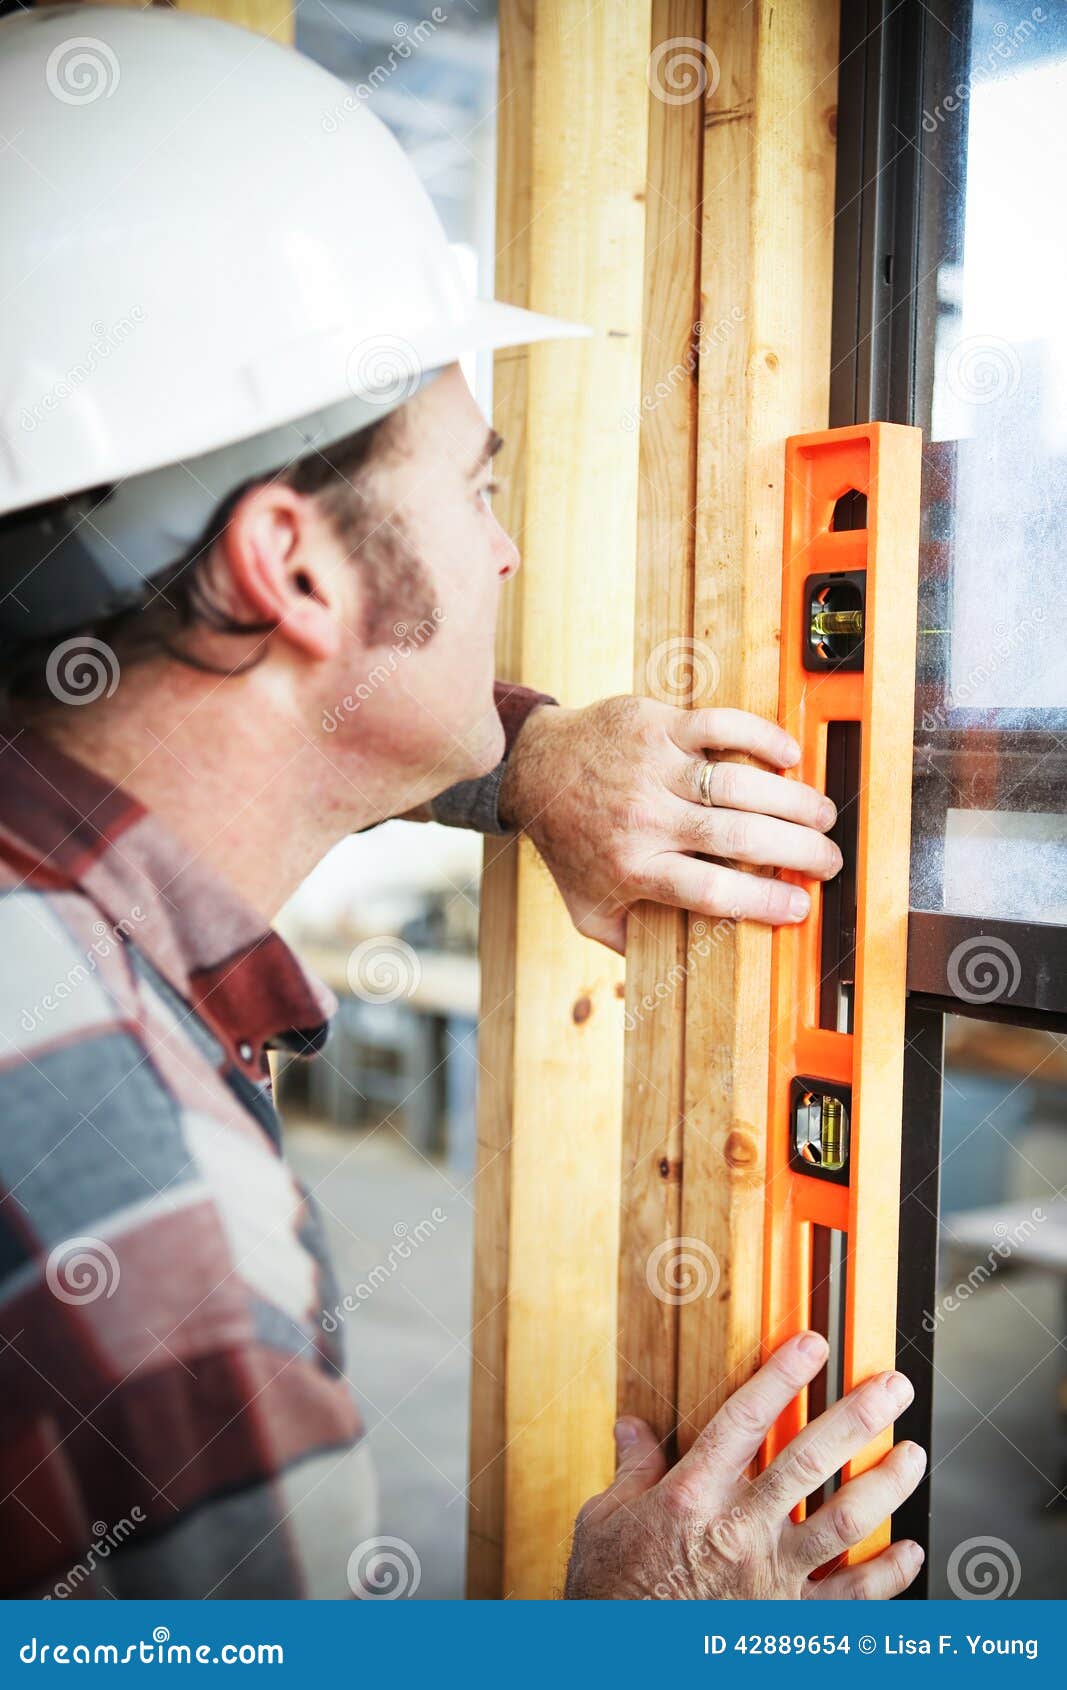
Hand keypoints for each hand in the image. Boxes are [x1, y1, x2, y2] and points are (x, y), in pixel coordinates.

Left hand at [498, 696, 840, 951]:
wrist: (532, 769)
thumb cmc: (567, 840)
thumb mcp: (584, 906)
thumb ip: (622, 939)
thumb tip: (661, 975)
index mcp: (635, 868)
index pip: (713, 893)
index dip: (765, 903)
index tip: (800, 907)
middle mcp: (647, 819)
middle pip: (740, 839)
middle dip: (798, 852)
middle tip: (828, 859)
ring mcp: (654, 768)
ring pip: (739, 783)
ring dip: (793, 801)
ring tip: (821, 814)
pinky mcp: (657, 725)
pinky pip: (720, 725)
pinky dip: (762, 737)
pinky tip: (789, 756)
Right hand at [565, 1332, 925, 1599]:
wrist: (619, 1665)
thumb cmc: (610, 1596)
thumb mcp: (605, 1522)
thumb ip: (632, 1471)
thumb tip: (631, 1428)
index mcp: (690, 1497)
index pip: (743, 1420)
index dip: (780, 1377)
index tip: (812, 1344)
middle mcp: (737, 1532)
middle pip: (808, 1462)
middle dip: (857, 1418)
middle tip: (892, 1387)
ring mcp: (769, 1580)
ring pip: (844, 1523)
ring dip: (885, 1485)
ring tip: (912, 1455)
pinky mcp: (789, 1624)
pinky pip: (851, 1598)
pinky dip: (887, 1574)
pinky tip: (909, 1550)